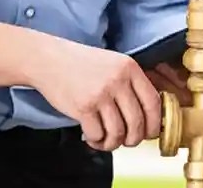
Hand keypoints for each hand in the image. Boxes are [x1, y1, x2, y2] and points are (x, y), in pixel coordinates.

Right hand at [31, 39, 160, 151]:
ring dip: (113, 143)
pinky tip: (90, 135)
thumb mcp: (111, 64)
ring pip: (118, 133)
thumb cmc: (79, 64)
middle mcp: (117, 80)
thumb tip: (148, 117)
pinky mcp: (83, 107)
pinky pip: (98, 135)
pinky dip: (95, 141)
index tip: (149, 133)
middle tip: (126, 141)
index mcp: (129, 68)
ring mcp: (100, 93)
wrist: (47, 59)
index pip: (153, 103)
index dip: (155, 124)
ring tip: (105, 140)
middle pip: (138, 123)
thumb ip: (130, 84)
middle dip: (133, 139)